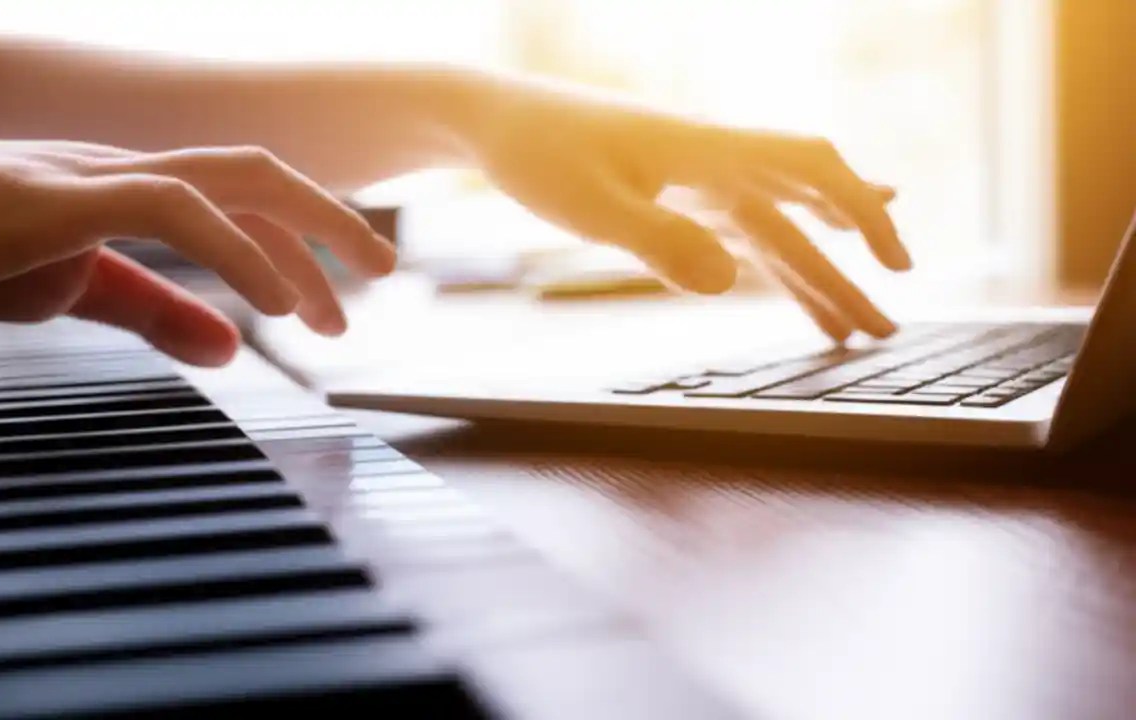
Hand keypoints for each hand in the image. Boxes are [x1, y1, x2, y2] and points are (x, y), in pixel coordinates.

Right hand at [0, 126, 394, 364]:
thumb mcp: (73, 286)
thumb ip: (153, 310)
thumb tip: (231, 345)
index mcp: (133, 195)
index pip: (241, 206)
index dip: (300, 251)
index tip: (333, 311)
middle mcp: (130, 173)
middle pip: (260, 176)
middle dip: (333, 221)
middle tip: (383, 273)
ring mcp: (100, 177)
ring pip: (234, 178)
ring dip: (306, 231)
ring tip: (348, 294)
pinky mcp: (64, 196)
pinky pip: (174, 208)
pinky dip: (237, 253)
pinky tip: (275, 303)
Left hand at [468, 75, 908, 340]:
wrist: (493, 118)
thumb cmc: (537, 153)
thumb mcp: (592, 204)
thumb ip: (660, 241)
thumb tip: (728, 283)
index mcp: (707, 150)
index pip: (810, 170)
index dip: (862, 210)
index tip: (895, 261)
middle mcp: (714, 159)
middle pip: (798, 220)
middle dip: (844, 276)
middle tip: (884, 331)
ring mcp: (695, 177)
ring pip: (771, 230)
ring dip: (811, 278)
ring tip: (849, 331)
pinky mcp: (673, 192)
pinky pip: (737, 229)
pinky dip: (772, 254)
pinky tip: (795, 270)